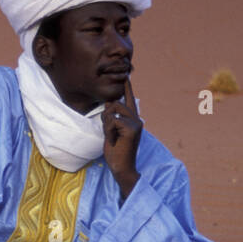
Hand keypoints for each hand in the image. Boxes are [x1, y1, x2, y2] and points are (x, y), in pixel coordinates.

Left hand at [102, 77, 141, 195]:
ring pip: (112, 111)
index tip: (127, 74)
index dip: (127, 87)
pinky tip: (114, 140)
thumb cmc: (116, 151)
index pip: (128, 99)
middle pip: (115, 103)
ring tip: (112, 137)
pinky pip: (112, 121)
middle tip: (110, 133)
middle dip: (105, 116)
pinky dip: (108, 131)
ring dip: (106, 124)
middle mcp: (137, 118)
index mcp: (133, 119)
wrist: (121, 167)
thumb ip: (111, 117)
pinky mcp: (132, 128)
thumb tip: (108, 103)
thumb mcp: (111, 131)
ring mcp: (136, 123)